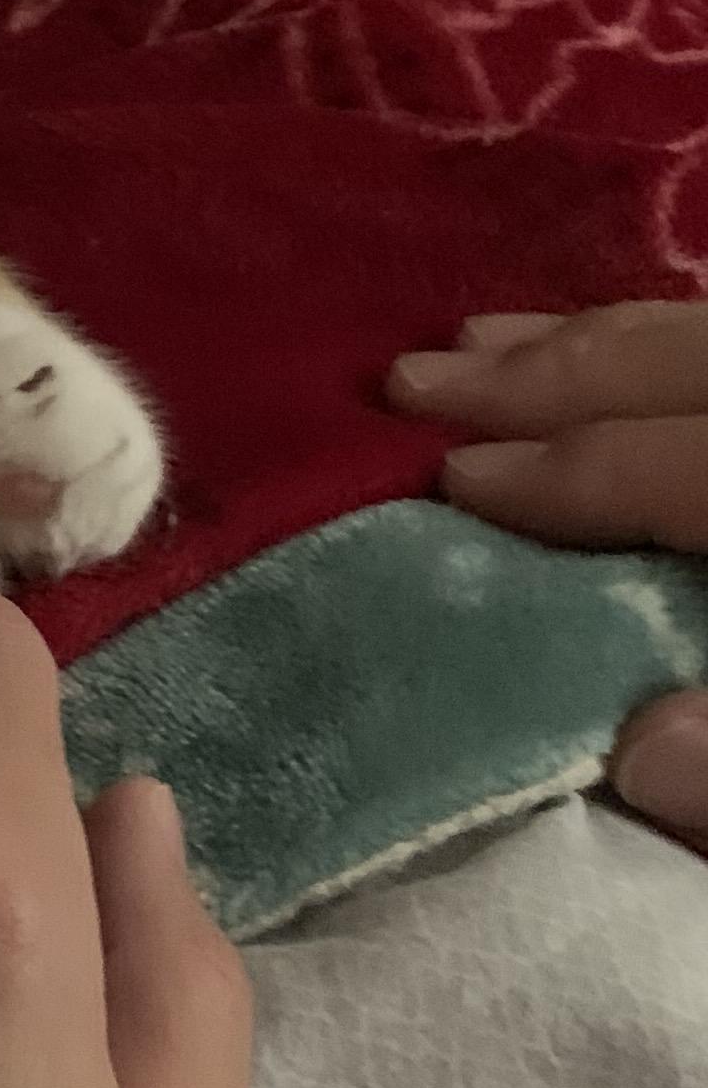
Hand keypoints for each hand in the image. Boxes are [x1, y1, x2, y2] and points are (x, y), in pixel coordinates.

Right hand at [390, 304, 707, 846]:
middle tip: (408, 379)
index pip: (679, 467)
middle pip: (693, 370)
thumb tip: (641, 747)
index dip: (563, 474)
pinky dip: (667, 339)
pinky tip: (604, 347)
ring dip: (596, 341)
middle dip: (548, 373)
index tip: (448, 478)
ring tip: (476, 342)